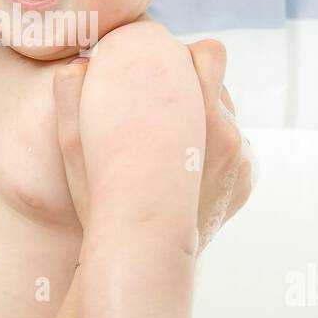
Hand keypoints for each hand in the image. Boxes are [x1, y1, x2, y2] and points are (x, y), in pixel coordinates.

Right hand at [52, 39, 251, 254]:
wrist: (139, 263)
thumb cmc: (102, 205)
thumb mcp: (74, 149)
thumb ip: (72, 99)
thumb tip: (77, 64)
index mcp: (195, 115)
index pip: (210, 55)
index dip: (184, 53)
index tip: (159, 64)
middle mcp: (227, 134)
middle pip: (219, 81)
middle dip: (192, 81)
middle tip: (162, 97)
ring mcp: (241, 161)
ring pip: (226, 114)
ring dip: (202, 114)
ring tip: (169, 135)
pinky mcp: (245, 182)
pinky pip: (233, 148)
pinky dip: (210, 148)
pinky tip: (182, 166)